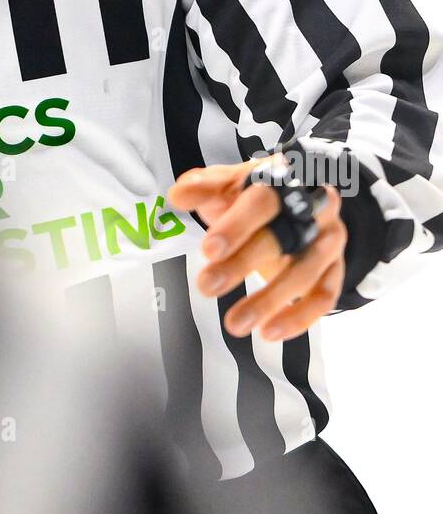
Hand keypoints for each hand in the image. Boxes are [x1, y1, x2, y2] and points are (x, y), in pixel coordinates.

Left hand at [167, 153, 346, 340]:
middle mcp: (314, 208)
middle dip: (242, 264)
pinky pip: (324, 296)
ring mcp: (329, 239)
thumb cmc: (257, 194)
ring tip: (234, 324)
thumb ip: (205, 186)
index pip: (263, 201)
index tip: (208, 250)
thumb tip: (178, 194)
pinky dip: (299, 317)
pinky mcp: (336, 268)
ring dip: (269, 300)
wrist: (301, 202)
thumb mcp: (231, 184)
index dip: (237, 225)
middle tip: (206, 286)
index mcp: (284, 181)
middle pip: (282, 237)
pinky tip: (269, 332)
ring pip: (305, 271)